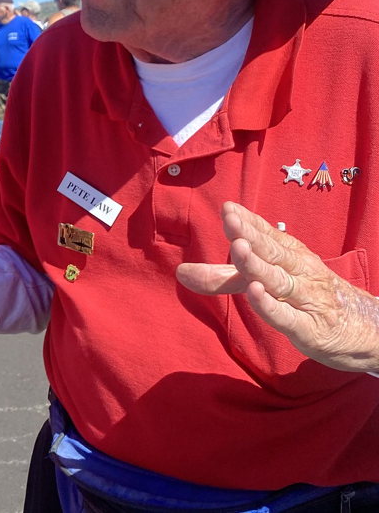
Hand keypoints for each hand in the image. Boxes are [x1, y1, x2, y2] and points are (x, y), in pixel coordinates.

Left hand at [176, 201, 378, 372]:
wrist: (370, 332)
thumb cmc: (310, 299)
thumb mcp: (269, 283)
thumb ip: (224, 278)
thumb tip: (181, 271)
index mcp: (292, 257)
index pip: (268, 235)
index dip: (248, 221)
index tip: (228, 208)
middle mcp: (300, 273)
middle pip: (273, 251)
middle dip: (250, 234)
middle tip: (230, 218)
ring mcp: (306, 300)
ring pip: (280, 279)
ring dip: (258, 264)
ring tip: (238, 248)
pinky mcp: (309, 329)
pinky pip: (288, 316)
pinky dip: (271, 304)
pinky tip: (255, 292)